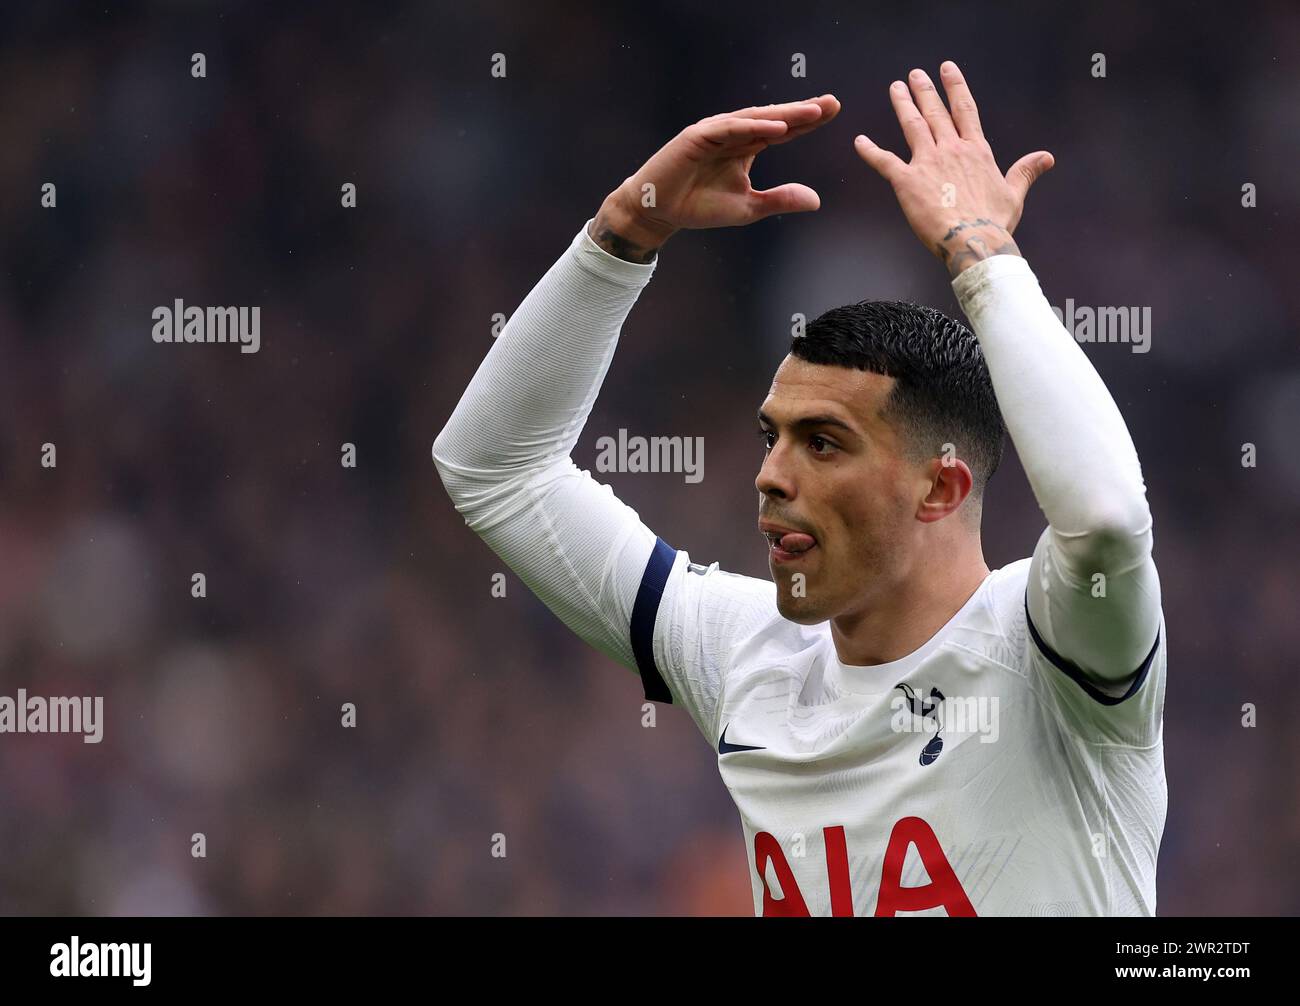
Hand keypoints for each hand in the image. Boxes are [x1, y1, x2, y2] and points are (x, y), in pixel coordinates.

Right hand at [591, 94, 840, 261]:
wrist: (660, 211)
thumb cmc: (700, 207)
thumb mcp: (749, 207)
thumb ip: (780, 199)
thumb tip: (817, 200)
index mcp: (747, 146)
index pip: (783, 131)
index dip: (808, 121)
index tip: (835, 111)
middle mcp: (734, 134)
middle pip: (774, 119)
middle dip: (802, 110)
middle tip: (832, 103)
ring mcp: (716, 132)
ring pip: (754, 119)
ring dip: (783, 115)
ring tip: (812, 111)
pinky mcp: (698, 136)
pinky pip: (730, 129)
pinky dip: (753, 127)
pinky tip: (777, 127)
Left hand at [853, 62, 1053, 275]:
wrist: (973, 241)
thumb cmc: (994, 223)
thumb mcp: (1013, 193)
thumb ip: (1025, 171)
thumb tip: (1046, 157)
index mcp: (976, 151)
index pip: (965, 110)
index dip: (955, 87)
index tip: (947, 69)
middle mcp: (951, 150)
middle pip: (936, 112)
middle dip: (925, 90)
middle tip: (915, 74)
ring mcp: (928, 163)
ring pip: (912, 125)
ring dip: (903, 105)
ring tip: (896, 88)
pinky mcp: (906, 181)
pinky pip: (884, 162)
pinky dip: (870, 151)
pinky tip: (859, 141)